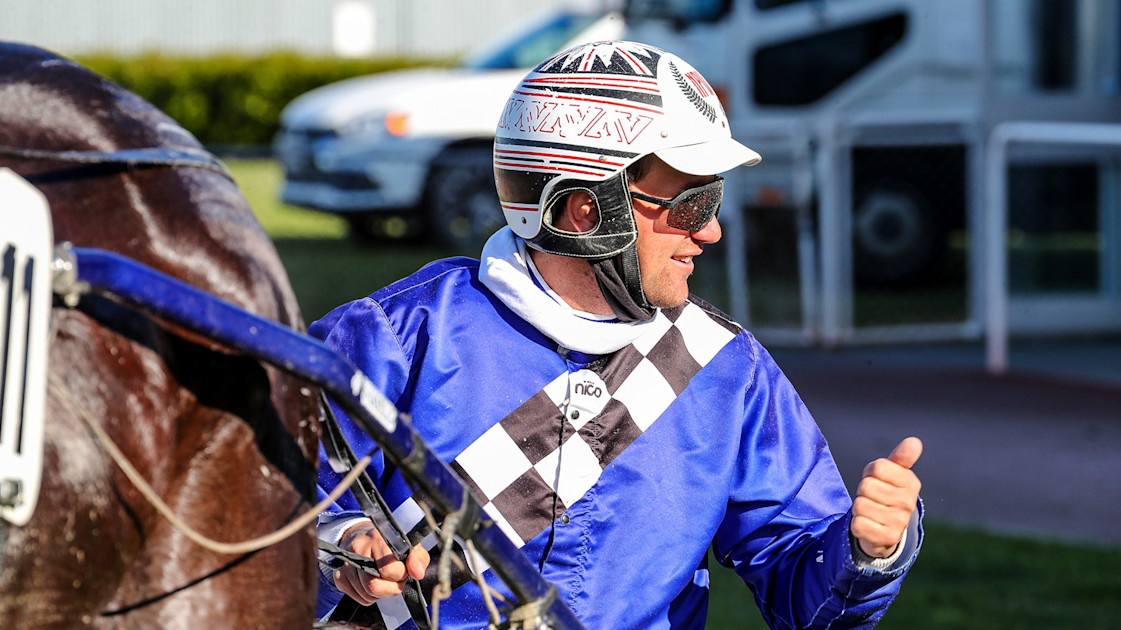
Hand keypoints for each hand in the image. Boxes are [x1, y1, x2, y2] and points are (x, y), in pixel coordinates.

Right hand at [333, 522, 429, 604]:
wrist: (363, 537)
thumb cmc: (390, 545)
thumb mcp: (410, 547)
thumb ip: (418, 558)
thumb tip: (417, 573)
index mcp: (378, 539)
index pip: (389, 570)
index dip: (400, 575)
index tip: (403, 570)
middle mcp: (358, 549)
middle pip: (373, 586)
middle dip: (389, 589)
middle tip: (394, 579)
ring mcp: (346, 563)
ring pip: (366, 595)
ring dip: (379, 593)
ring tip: (382, 578)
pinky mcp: (339, 575)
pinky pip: (359, 599)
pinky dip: (368, 596)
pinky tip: (371, 582)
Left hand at [850, 437, 922, 557]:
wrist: (886, 530)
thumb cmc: (886, 494)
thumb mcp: (894, 474)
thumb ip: (901, 457)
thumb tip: (914, 442)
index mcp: (911, 483)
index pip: (878, 467)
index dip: (870, 473)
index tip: (877, 480)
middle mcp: (908, 503)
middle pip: (866, 485)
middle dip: (863, 491)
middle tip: (872, 498)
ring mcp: (899, 522)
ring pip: (860, 505)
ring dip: (859, 508)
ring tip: (871, 512)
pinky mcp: (887, 539)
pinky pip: (858, 524)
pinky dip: (857, 524)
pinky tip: (869, 525)